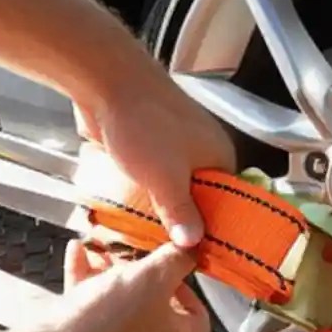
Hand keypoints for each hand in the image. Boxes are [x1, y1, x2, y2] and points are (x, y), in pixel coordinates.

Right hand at [50, 239, 209, 331]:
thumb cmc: (116, 318)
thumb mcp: (155, 276)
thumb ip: (177, 258)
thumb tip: (191, 247)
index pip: (197, 307)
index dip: (184, 279)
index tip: (168, 259)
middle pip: (158, 298)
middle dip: (140, 266)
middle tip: (132, 245)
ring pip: (124, 297)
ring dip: (111, 268)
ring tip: (102, 243)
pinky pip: (97, 302)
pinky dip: (89, 277)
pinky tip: (78, 250)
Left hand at [73, 70, 234, 247]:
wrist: (103, 79)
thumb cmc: (143, 121)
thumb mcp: (166, 178)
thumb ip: (180, 212)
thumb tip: (193, 243)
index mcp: (219, 155)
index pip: (227, 202)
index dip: (215, 227)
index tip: (202, 252)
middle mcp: (201, 150)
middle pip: (197, 196)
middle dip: (182, 220)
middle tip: (169, 247)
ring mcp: (173, 145)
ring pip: (170, 187)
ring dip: (158, 206)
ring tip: (149, 233)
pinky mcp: (147, 142)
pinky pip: (150, 176)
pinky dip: (142, 191)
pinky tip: (131, 210)